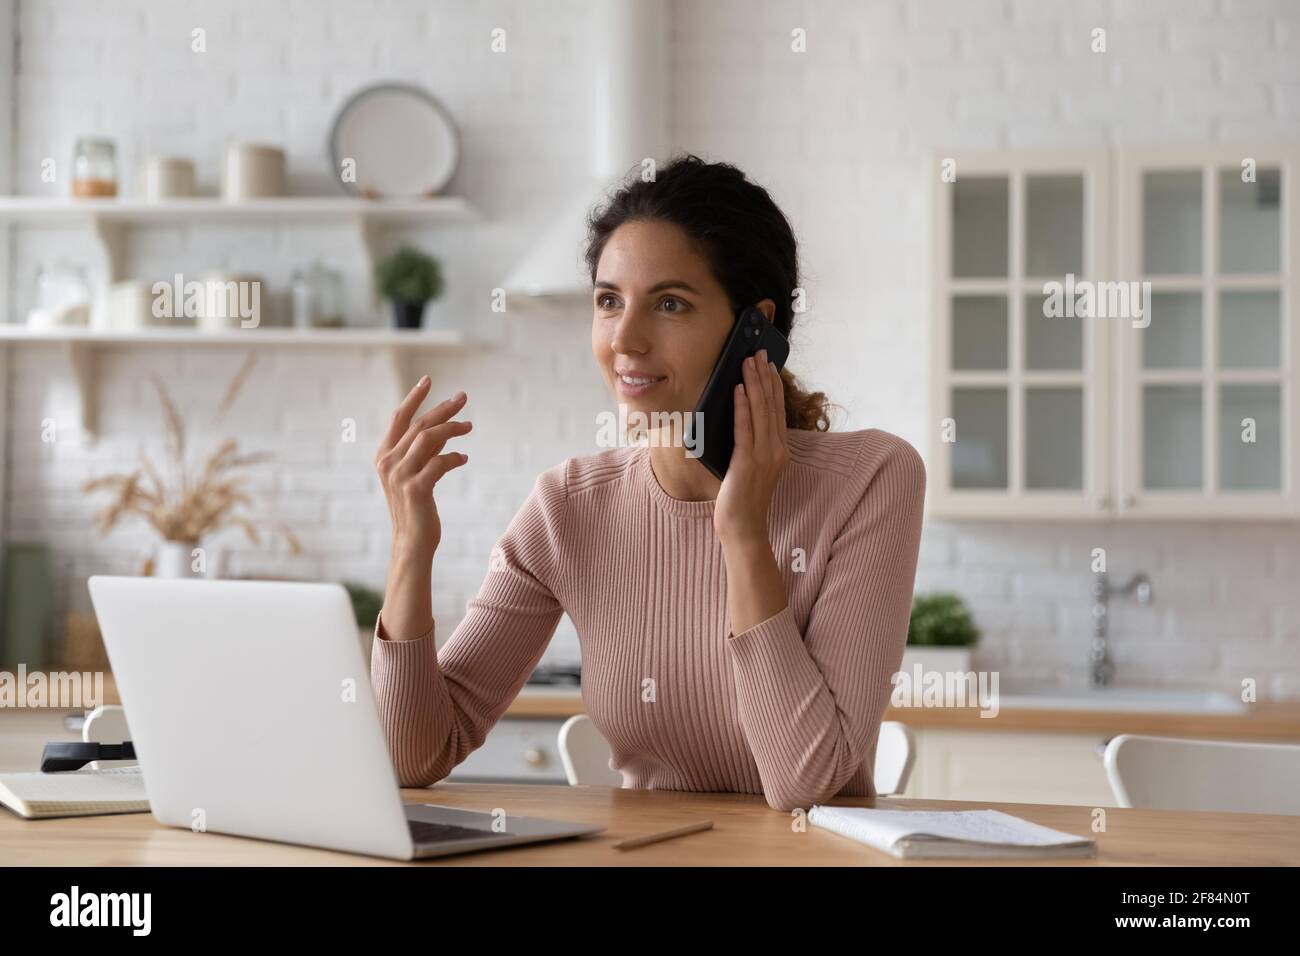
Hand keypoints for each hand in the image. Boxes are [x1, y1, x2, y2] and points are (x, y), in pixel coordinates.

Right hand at [375, 376, 471, 565]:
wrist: (412, 543)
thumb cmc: (416, 508)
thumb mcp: (416, 474)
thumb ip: (424, 451)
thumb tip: (444, 428)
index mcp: (384, 456)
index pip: (398, 418)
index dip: (414, 397)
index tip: (428, 379)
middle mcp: (388, 463)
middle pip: (419, 424)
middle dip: (443, 408)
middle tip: (463, 397)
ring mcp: (400, 476)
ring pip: (429, 439)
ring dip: (452, 429)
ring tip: (469, 426)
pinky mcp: (416, 489)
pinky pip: (439, 463)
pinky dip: (454, 457)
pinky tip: (464, 458)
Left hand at [714, 349, 788, 544]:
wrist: (743, 529)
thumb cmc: (742, 501)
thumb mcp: (750, 468)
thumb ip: (749, 445)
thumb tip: (736, 417)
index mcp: (779, 451)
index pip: (777, 410)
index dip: (772, 385)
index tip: (768, 364)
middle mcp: (777, 450)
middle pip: (770, 405)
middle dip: (763, 376)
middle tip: (757, 351)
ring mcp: (764, 456)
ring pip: (760, 412)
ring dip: (754, 383)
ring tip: (748, 361)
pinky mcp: (747, 462)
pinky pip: (745, 428)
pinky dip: (743, 406)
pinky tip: (739, 389)